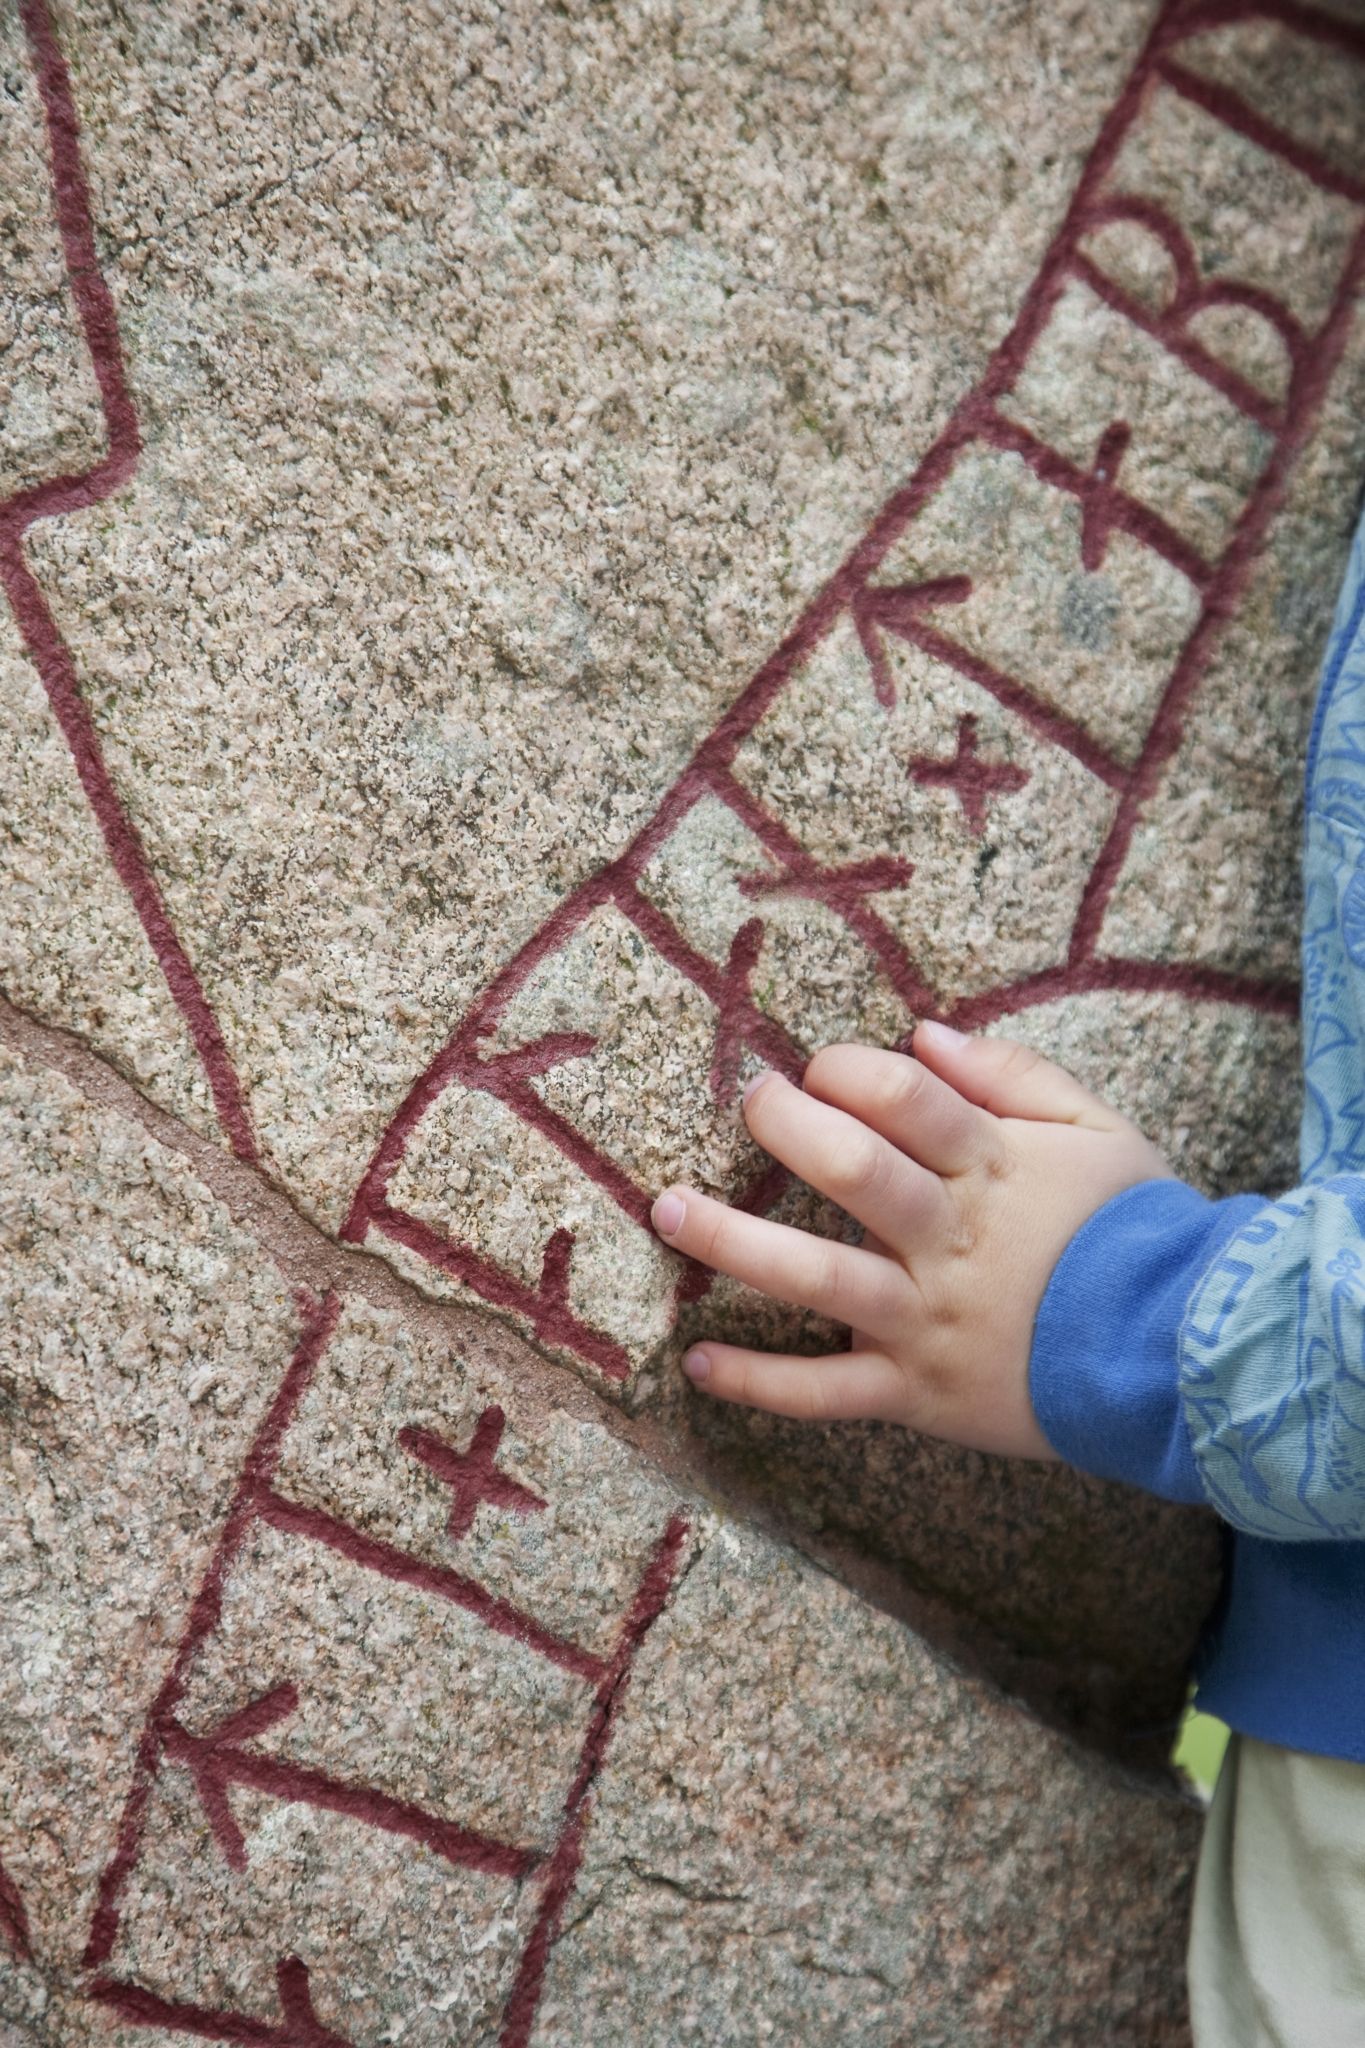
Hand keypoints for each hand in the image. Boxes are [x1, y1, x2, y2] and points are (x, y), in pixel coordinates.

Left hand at [650, 1023, 1173, 1457]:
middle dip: (784, 1125)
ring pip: (814, 1276)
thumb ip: (1013, 1076)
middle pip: (850, 1169)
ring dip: (731, 1241)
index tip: (822, 1068)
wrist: (1184, 1358)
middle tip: (751, 1103)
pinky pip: (825, 1393)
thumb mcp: (1097, 1132)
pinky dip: (759, 1383)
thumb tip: (922, 1034)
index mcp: (992, 1169)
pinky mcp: (917, 1394)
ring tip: (667, 1211)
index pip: (902, 1100)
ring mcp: (928, 1321)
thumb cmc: (1134, 1232)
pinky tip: (696, 1362)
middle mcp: (950, 1241)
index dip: (847, 1070)